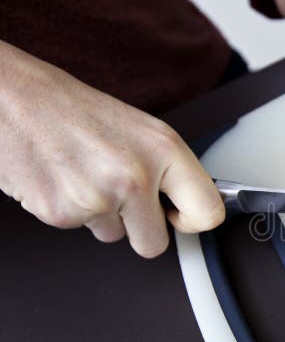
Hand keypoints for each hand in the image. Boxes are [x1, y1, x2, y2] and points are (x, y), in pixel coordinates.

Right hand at [0, 41, 224, 257]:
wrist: (11, 98)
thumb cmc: (71, 108)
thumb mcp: (139, 130)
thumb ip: (167, 170)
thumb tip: (188, 205)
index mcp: (164, 149)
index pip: (207, 212)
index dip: (194, 222)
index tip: (180, 217)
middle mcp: (136, 176)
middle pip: (155, 244)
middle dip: (140, 229)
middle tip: (123, 197)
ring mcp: (98, 198)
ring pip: (114, 236)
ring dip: (102, 214)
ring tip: (85, 173)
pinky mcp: (62, 214)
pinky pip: (79, 229)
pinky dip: (71, 209)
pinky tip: (63, 177)